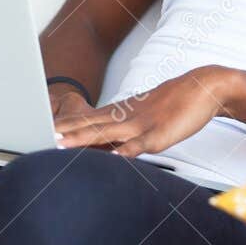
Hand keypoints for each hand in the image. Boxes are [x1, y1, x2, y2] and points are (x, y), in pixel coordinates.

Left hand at [52, 67, 230, 158]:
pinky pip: (140, 144)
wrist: (204, 86)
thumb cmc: (175, 104)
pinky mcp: (159, 134)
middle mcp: (127, 116)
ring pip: (107, 133)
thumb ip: (128, 130)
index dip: (67, 126)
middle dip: (66, 133)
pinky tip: (111, 158)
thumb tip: (112, 147)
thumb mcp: (147, 116)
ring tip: (61, 145)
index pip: (89, 120)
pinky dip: (125, 151)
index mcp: (123, 112)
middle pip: (90, 125)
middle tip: (41, 138)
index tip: (46, 132)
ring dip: (83, 139)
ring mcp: (142, 124)